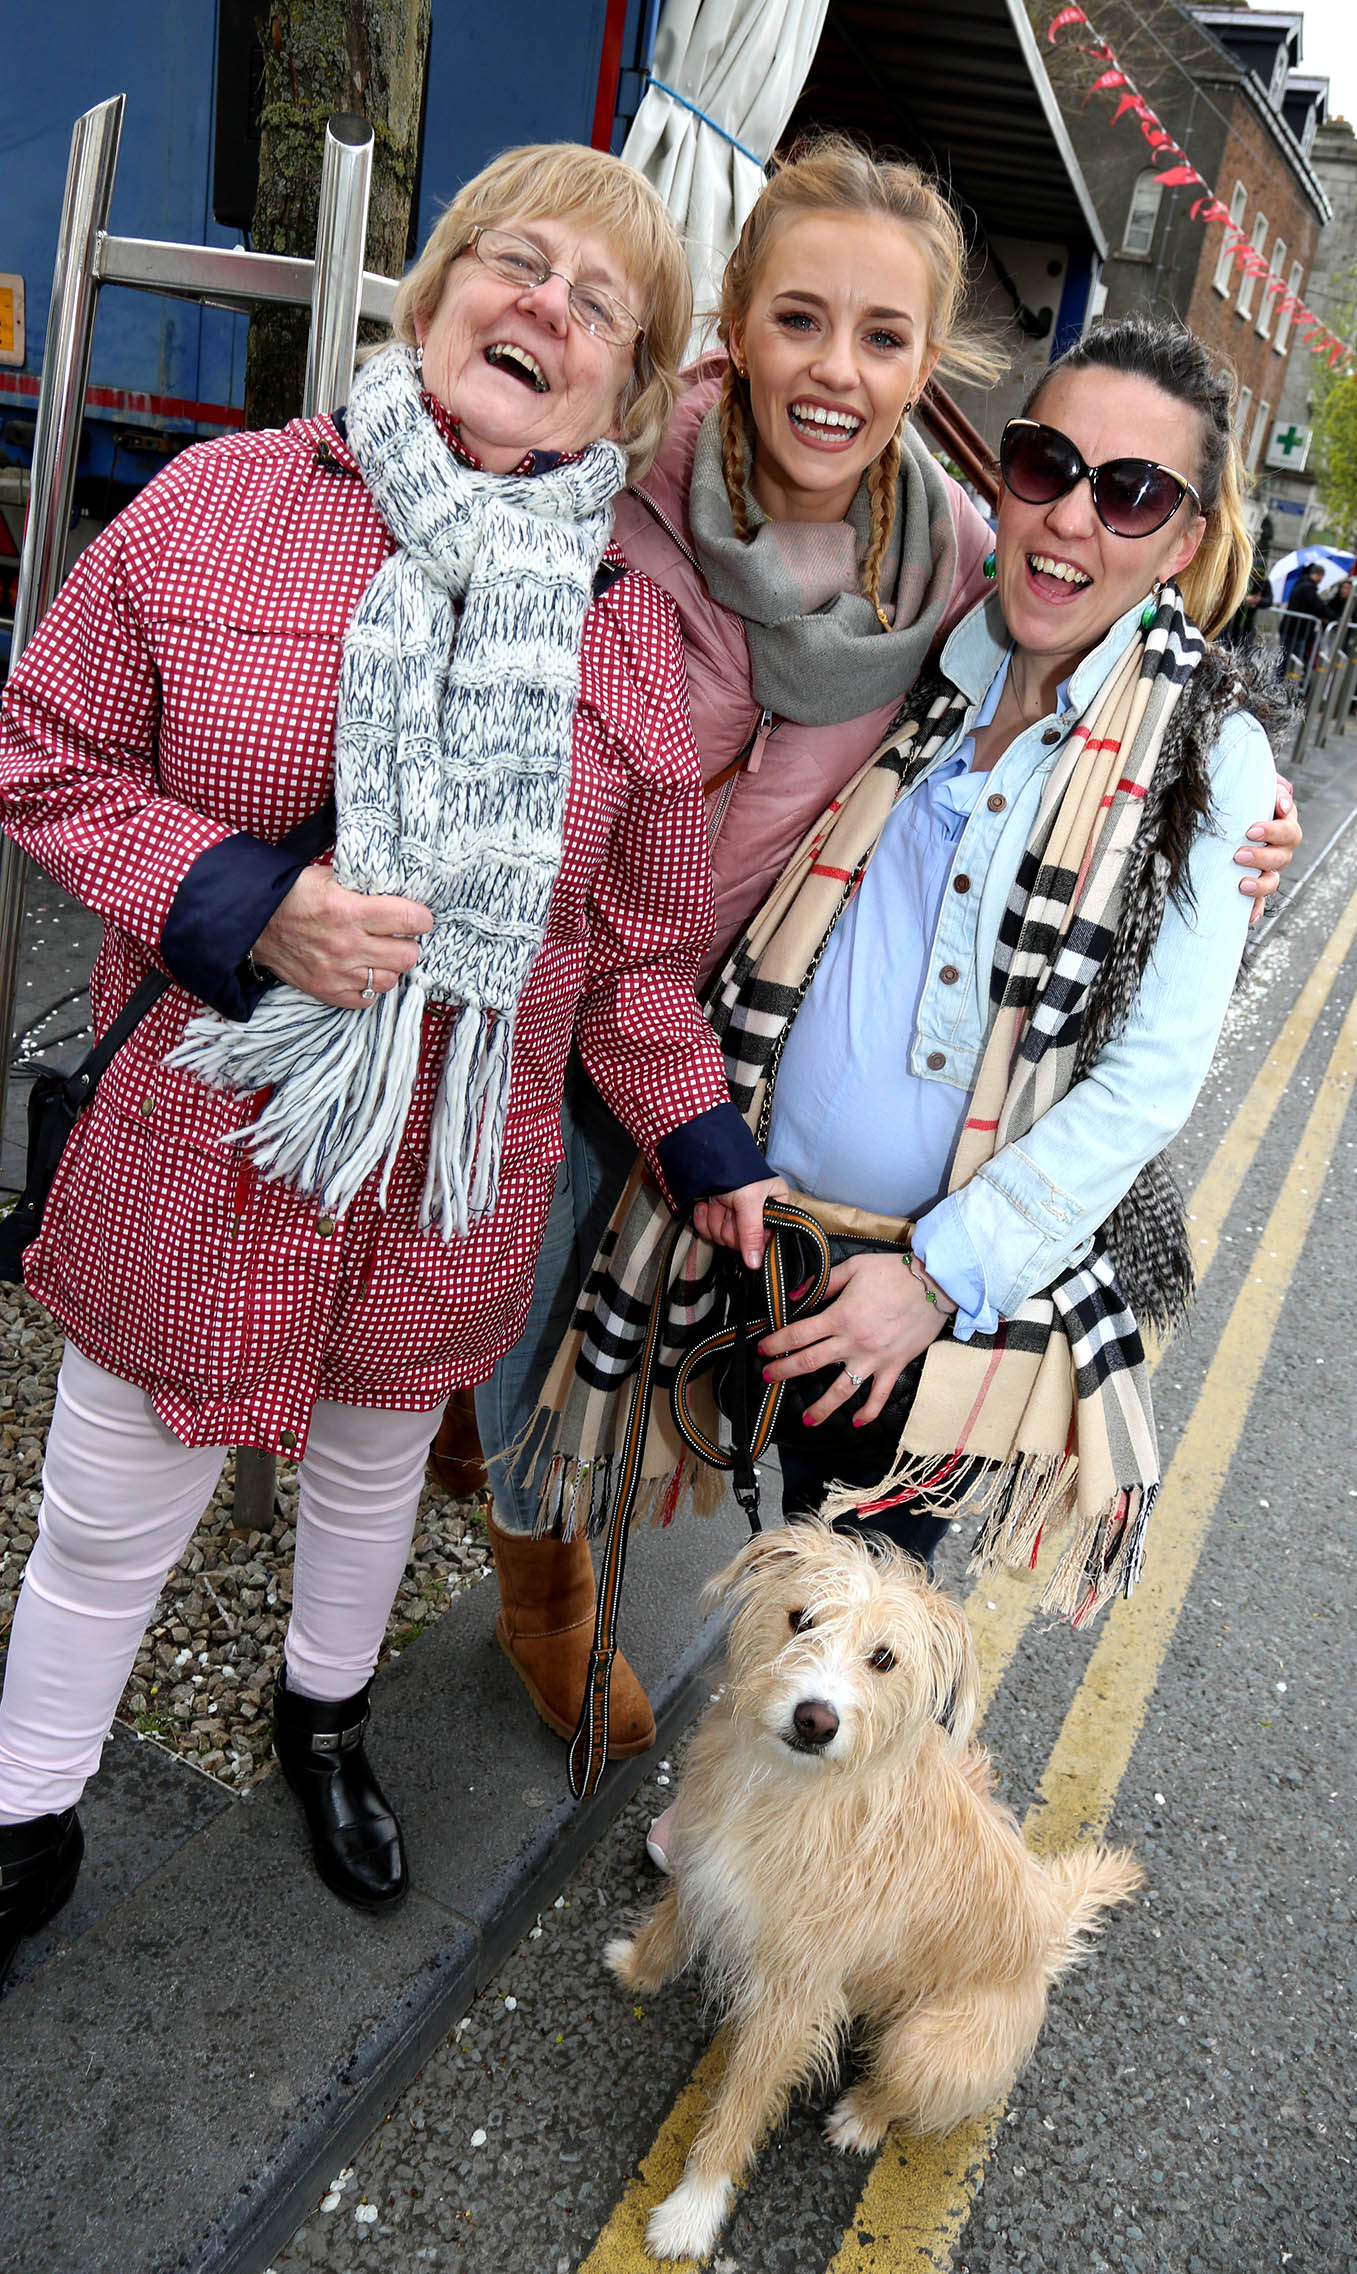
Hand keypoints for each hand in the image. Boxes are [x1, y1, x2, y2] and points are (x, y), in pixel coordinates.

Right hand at [252, 868, 432, 1006]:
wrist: (255, 923)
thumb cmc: (294, 896)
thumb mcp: (330, 877)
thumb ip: (365, 887)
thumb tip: (400, 892)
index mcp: (350, 911)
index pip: (409, 920)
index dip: (421, 918)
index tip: (419, 918)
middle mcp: (347, 945)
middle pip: (407, 955)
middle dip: (408, 944)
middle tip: (399, 937)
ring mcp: (338, 972)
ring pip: (391, 980)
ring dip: (390, 967)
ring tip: (380, 955)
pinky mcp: (328, 991)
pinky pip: (367, 1000)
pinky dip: (369, 987)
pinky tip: (363, 971)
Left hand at [692, 1175, 787, 1269]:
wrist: (704, 1153)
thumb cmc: (735, 1168)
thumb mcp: (749, 1200)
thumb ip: (752, 1232)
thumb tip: (755, 1262)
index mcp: (775, 1204)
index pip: (769, 1236)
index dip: (753, 1239)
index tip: (745, 1233)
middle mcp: (757, 1210)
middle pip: (743, 1240)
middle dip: (730, 1226)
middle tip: (729, 1210)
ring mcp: (735, 1213)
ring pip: (724, 1237)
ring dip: (716, 1220)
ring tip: (717, 1202)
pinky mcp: (717, 1213)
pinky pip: (709, 1230)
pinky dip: (704, 1218)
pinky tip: (706, 1204)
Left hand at [757, 1251, 949, 1427]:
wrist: (936, 1283)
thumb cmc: (895, 1272)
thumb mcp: (854, 1268)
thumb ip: (823, 1282)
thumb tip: (796, 1294)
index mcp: (840, 1316)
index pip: (799, 1334)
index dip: (776, 1342)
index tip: (764, 1348)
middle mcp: (853, 1341)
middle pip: (810, 1362)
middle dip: (784, 1371)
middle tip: (769, 1377)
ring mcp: (874, 1358)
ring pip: (842, 1389)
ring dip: (822, 1406)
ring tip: (806, 1418)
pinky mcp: (895, 1365)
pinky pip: (879, 1395)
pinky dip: (869, 1411)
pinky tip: (857, 1422)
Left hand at [1236, 776, 1299, 925]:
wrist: (1225, 825)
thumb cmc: (1239, 804)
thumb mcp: (1248, 791)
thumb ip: (1261, 786)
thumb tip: (1276, 791)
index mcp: (1281, 823)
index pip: (1288, 823)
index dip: (1278, 823)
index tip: (1262, 821)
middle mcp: (1279, 848)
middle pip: (1284, 852)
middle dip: (1263, 853)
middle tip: (1240, 851)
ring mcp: (1269, 869)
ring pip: (1274, 878)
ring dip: (1260, 882)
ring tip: (1242, 883)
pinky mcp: (1256, 887)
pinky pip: (1260, 902)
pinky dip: (1255, 909)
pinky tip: (1248, 917)